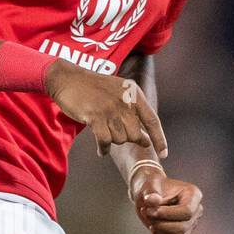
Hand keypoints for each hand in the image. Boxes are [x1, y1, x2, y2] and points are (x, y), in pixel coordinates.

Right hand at [45, 61, 166, 158]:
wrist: (68, 79)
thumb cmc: (94, 89)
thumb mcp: (119, 92)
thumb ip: (133, 112)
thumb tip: (145, 139)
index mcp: (134, 93)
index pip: (152, 120)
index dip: (159, 139)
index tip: (164, 154)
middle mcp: (125, 100)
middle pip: (135, 134)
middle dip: (127, 139)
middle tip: (115, 134)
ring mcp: (110, 108)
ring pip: (120, 139)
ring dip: (112, 141)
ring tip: (104, 133)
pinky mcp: (95, 116)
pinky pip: (105, 141)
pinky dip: (104, 148)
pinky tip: (102, 150)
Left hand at [128, 163, 202, 233]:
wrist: (149, 196)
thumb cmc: (151, 187)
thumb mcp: (149, 185)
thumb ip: (151, 191)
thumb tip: (153, 201)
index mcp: (193, 194)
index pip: (186, 212)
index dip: (166, 214)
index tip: (149, 210)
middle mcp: (196, 211)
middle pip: (182, 228)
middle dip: (161, 224)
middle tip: (147, 214)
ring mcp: (191, 225)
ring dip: (159, 232)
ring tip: (150, 220)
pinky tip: (153, 231)